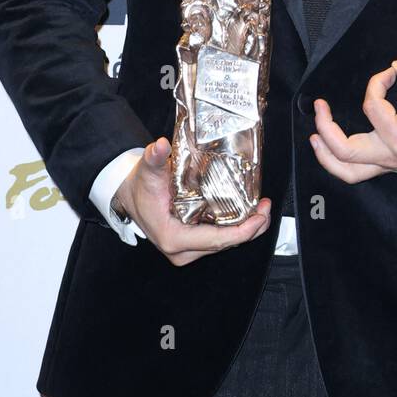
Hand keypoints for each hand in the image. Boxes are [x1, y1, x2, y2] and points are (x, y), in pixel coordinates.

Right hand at [114, 137, 271, 266]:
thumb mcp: (147, 170)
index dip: (243, 231)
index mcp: (172, 237)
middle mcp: (180, 250)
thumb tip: (160, 146)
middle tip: (266, 208)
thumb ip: (154, 157)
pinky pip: (218, 240)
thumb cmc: (140, 187)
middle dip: (250, 228)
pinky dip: (234, 228)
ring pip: (223, 244)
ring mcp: (186, 250)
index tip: (259, 217)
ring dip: (245, 229)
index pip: (216, 240)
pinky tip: (246, 214)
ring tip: (261, 209)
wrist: (130, 196)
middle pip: (224, 244)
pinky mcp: (191, 245)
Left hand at [309, 53, 396, 182]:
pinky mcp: (388, 166)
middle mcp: (392, 156)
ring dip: (325, 155)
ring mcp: (388, 165)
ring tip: (314, 136)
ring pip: (347, 171)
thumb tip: (396, 67)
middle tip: (320, 107)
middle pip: (346, 151)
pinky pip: (356, 173)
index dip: (376, 84)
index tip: (387, 75)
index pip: (372, 107)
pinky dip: (337, 163)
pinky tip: (327, 147)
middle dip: (326, 127)